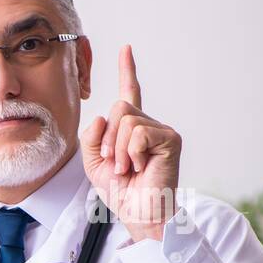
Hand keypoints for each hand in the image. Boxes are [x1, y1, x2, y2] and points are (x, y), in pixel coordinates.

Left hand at [79, 44, 181, 240]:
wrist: (138, 212)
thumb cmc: (121, 191)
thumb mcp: (94, 163)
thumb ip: (92, 137)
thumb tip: (103, 116)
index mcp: (130, 129)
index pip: (130, 94)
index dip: (128, 71)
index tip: (126, 49)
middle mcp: (148, 126)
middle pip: (120, 108)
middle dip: (108, 138)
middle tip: (114, 163)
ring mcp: (161, 131)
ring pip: (127, 121)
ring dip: (119, 149)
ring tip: (128, 168)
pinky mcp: (170, 140)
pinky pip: (139, 133)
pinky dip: (131, 152)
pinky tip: (140, 166)